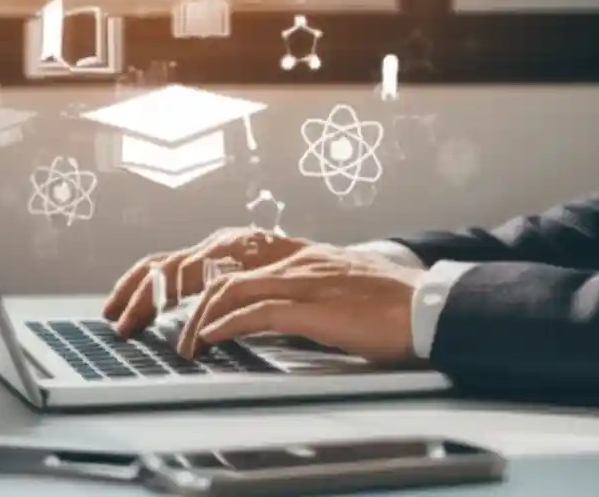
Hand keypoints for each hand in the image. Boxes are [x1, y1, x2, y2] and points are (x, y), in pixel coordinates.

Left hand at [176, 244, 422, 365]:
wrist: (427, 307)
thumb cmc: (393, 304)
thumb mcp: (343, 288)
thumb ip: (312, 292)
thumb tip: (284, 311)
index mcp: (305, 254)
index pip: (237, 254)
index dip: (203, 275)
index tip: (181, 300)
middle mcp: (298, 260)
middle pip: (223, 269)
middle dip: (186, 298)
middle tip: (171, 328)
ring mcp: (304, 281)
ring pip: (230, 288)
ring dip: (198, 317)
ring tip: (187, 343)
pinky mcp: (312, 308)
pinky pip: (255, 312)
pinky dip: (226, 326)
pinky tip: (211, 340)